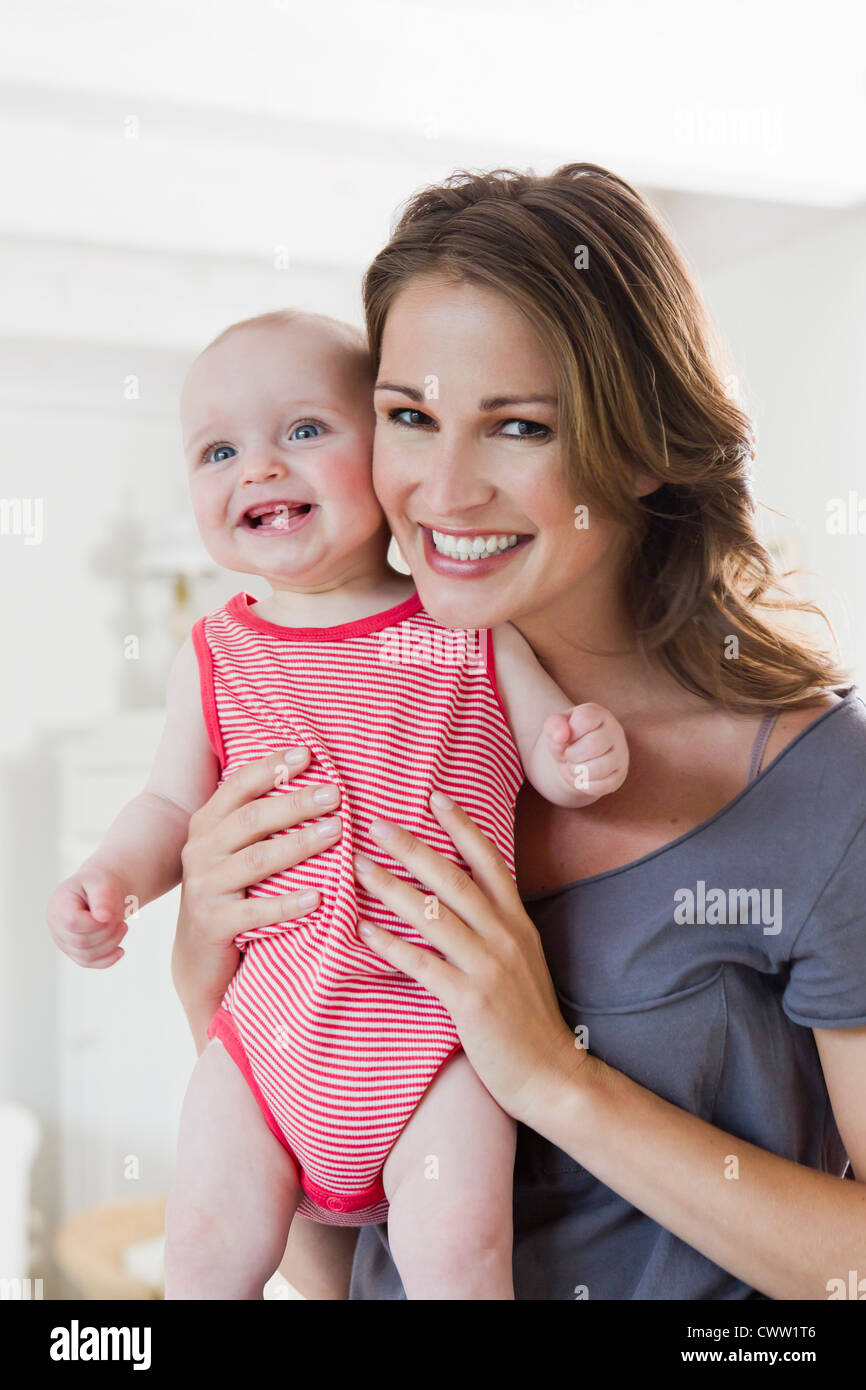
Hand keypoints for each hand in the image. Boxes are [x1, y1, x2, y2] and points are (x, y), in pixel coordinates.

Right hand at [46, 865, 130, 968]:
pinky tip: (120, 950)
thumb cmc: (99, 885)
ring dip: (111, 944)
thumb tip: (104, 917)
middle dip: (107, 933)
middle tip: (121, 920)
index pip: (73, 922)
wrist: (100, 891)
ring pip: (86, 956)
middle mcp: (56, 925)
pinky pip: (88, 963)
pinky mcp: (74, 951)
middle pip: (81, 942)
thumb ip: (103, 897)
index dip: (96, 923)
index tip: (111, 914)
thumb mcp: (102, 882)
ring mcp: (63, 941)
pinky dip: (107, 960)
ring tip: (122, 927)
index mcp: (59, 904)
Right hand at [173, 745, 342, 1032]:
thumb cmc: (229, 890)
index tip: (308, 754)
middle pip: (252, 820)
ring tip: (336, 832)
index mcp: (206, 825)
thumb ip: (256, 819)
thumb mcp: (232, 850)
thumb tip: (312, 780)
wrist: (197, 956)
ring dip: (299, 844)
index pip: (238, 786)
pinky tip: (318, 897)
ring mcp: (204, 888)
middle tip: (335, 794)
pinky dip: (288, 904)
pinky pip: (256, 911)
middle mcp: (200, 851)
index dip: (272, 767)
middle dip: (295, 803)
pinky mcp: (214, 924)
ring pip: (257, 861)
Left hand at [352, 792, 584, 1125]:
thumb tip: (461, 900)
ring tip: (359, 868)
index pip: (490, 861)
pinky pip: (422, 964)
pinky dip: (390, 945)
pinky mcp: (470, 999)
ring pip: (433, 915)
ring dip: (391, 888)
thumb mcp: (523, 960)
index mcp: (518, 923)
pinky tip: (364, 931)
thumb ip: (496, 928)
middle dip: (413, 848)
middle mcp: (505, 936)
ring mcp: (489, 967)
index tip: (435, 797)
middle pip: (454, 879)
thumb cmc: (529, 1019)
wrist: (552, 1073)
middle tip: (378, 824)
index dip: (462, 826)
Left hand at [544, 702, 627, 799]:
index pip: (585, 719)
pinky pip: (601, 786)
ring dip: (577, 771)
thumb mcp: (556, 727)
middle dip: (572, 754)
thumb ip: (554, 725)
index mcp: (599, 714)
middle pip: (593, 745)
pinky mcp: (619, 776)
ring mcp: (620, 754)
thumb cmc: (567, 738)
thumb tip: (560, 737)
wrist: (576, 758)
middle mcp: (615, 732)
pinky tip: (582, 777)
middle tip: (567, 755)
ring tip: (574, 766)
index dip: (568, 732)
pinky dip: (584, 785)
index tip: (565, 737)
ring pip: (598, 768)